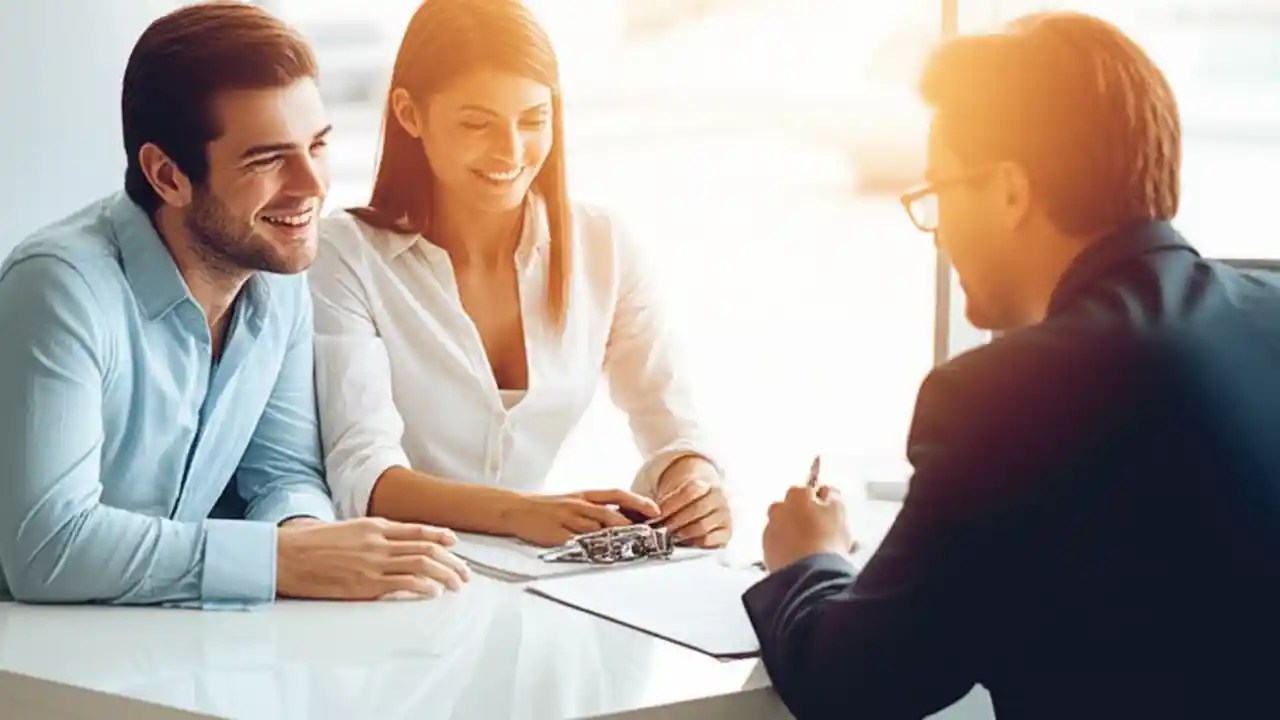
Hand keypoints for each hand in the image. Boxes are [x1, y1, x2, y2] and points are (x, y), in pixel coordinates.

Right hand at [276, 518, 470, 599]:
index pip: (416, 530)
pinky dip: (423, 587)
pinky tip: (433, 592)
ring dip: (445, 575)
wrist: (285, 555)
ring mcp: (373, 562)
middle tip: (465, 572)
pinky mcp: (365, 584)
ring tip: (457, 584)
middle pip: (427, 548)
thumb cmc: (309, 544)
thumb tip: (387, 544)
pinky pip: (403, 583)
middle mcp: (378, 541)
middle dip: (451, 561)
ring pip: (421, 565)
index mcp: (373, 526)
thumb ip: (369, 536)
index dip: (439, 536)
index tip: (454, 543)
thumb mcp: (345, 530)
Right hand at [506, 489, 659, 546]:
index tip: (656, 510)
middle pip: (612, 515)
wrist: (516, 509)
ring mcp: (569, 520)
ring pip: (598, 530)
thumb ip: (596, 507)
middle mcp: (579, 505)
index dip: (638, 502)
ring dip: (618, 539)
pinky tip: (605, 555)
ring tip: (635, 547)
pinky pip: (579, 543)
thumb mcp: (574, 500)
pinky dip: (594, 549)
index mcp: (585, 495)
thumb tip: (623, 517)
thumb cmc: (548, 507)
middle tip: (650, 535)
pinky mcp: (558, 535)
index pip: (617, 494)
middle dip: (633, 526)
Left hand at [653, 456, 731, 547]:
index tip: (655, 517)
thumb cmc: (684, 504)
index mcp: (707, 484)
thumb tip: (639, 513)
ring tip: (667, 539)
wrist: (707, 507)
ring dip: (681, 534)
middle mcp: (720, 497)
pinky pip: (710, 540)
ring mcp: (725, 515)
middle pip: (695, 509)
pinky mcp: (727, 533)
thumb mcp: (675, 496)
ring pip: (701, 526)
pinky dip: (695, 543)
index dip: (670, 505)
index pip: (689, 491)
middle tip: (657, 532)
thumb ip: (661, 503)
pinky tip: (683, 544)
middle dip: (673, 522)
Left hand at [762, 485, 853, 571]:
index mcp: (797, 495)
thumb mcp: (839, 513)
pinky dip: (785, 548)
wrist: (809, 573)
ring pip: (782, 526)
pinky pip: (777, 545)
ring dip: (791, 532)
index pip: (807, 491)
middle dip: (800, 515)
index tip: (827, 513)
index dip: (817, 502)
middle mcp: (779, 509)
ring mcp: (770, 530)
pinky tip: (798, 558)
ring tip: (808, 548)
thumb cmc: (828, 538)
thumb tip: (826, 492)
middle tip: (817, 530)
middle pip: (789, 507)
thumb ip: (832, 498)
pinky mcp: (766, 551)